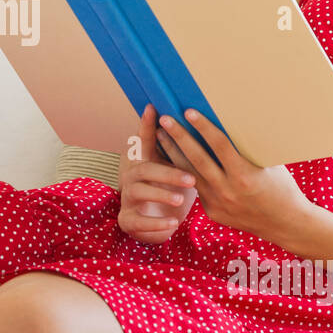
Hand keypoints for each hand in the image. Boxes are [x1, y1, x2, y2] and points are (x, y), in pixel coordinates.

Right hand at [118, 104, 198, 243]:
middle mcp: (131, 177)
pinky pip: (138, 221)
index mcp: (144, 162)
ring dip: (160, 194)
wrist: (151, 221)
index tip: (153, 108)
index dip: (146, 125)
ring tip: (180, 199)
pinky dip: (155, 223)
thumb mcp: (174, 169)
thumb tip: (204, 128)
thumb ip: (181, 152)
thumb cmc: (168, 189)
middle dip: (167, 172)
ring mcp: (128, 198)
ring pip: (138, 192)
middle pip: (145, 168)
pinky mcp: (128, 220)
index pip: (144, 141)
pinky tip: (173, 224)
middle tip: (191, 179)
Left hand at [155, 108, 308, 245]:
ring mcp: (218, 203)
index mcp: (245, 176)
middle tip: (164, 119)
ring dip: (173, 154)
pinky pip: (197, 188)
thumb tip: (229, 124)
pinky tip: (173, 158)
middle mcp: (228, 190)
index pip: (219, 145)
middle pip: (197, 159)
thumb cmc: (281, 187)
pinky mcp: (212, 212)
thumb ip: (246, 150)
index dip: (203, 127)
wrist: (284, 224)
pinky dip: (184, 173)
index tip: (188, 111)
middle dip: (178, 137)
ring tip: (160, 135)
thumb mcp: (268, 165)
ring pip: (189, 174)